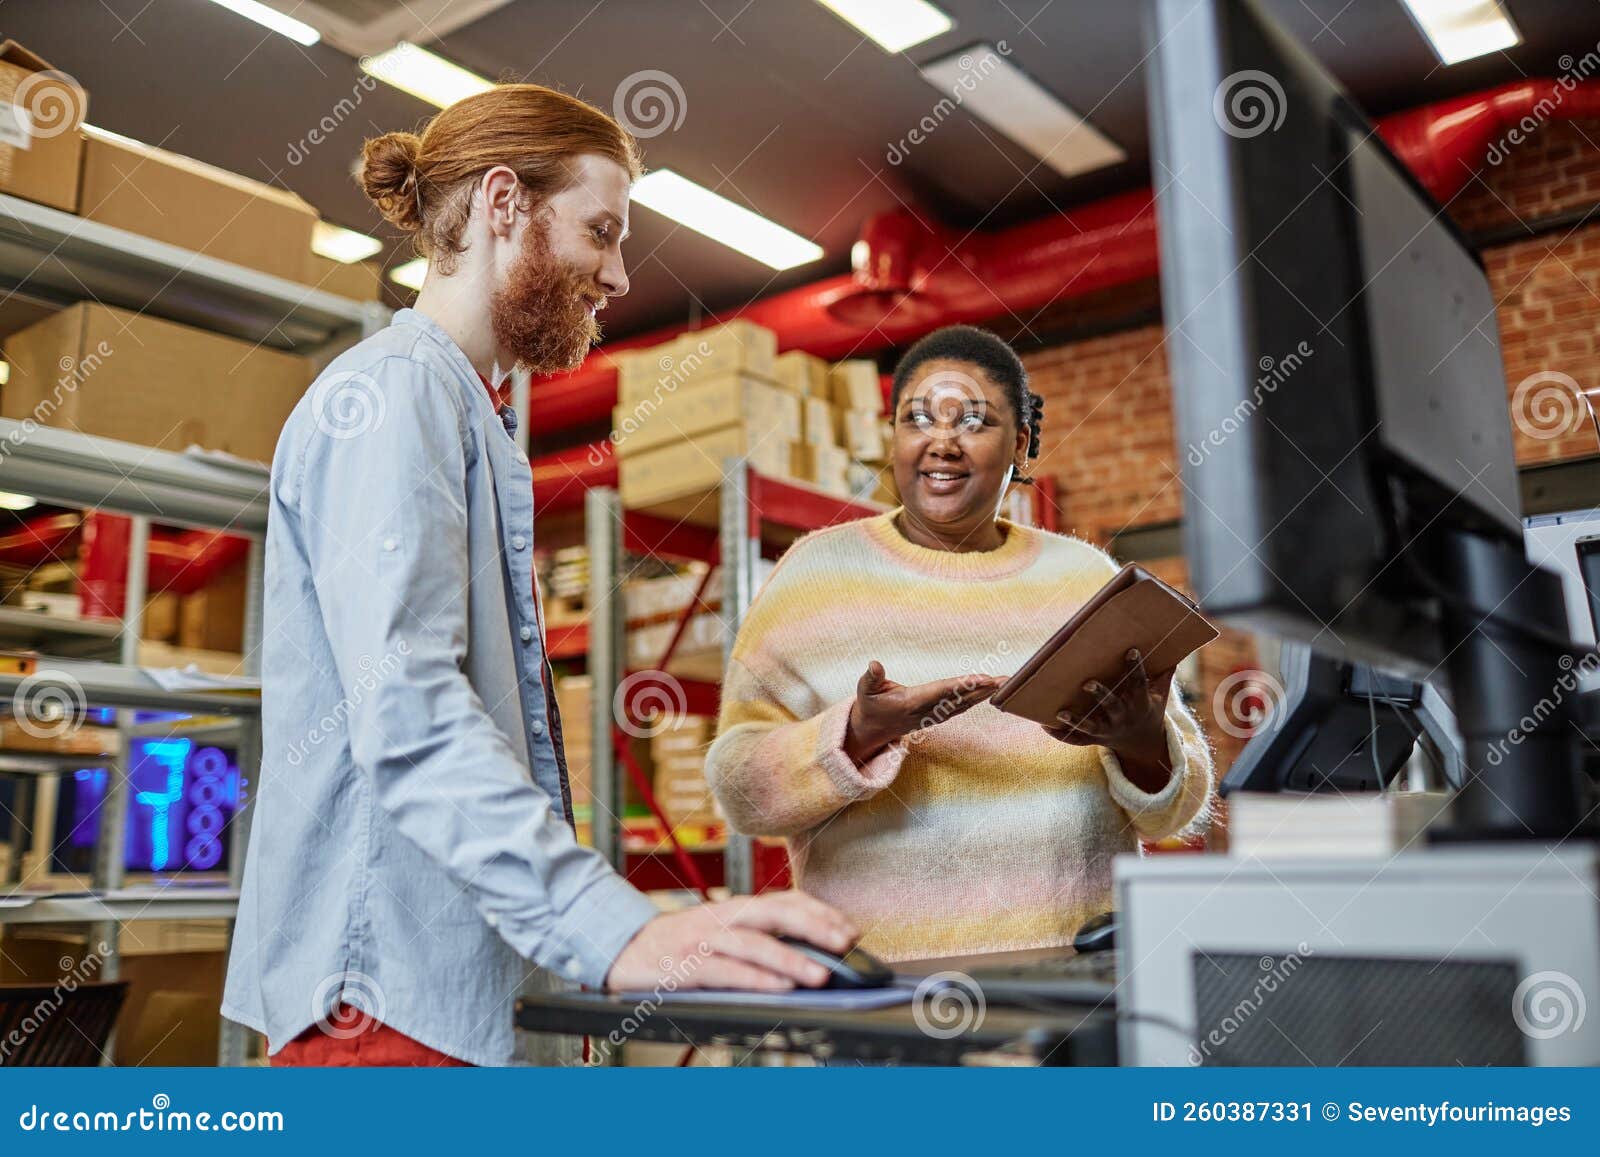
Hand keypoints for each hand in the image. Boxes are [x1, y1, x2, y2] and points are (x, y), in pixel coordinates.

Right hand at [604, 891, 858, 992]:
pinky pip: (724, 971)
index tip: (851, 930)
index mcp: (735, 909)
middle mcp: (722, 917)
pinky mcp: (684, 964)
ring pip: (752, 942)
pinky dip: (754, 978)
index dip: (821, 913)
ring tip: (820, 974)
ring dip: (789, 957)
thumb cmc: (680, 946)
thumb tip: (809, 958)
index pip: (786, 901)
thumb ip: (758, 940)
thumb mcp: (721, 935)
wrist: (622, 949)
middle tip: (847, 943)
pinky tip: (778, 988)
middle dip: (815, 926)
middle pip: (775, 912)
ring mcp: (702, 939)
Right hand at [844, 660, 1003, 764]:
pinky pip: (961, 707)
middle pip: (959, 699)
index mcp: (911, 703)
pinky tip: (990, 691)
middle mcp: (927, 711)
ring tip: (1004, 683)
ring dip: (984, 693)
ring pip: (963, 704)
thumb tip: (874, 664)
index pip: (941, 692)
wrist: (873, 730)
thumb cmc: (870, 706)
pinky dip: (977, 698)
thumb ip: (871, 678)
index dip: (961, 685)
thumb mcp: (864, 691)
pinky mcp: (937, 716)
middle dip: (982, 689)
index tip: (980, 679)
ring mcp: (933, 716)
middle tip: (1004, 680)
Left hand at [1046, 648, 1173, 789]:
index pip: (1139, 684)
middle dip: (1101, 695)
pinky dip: (1060, 734)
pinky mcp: (1093, 739)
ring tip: (1061, 712)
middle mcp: (1123, 718)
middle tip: (1087, 683)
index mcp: (1140, 704)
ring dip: (1076, 720)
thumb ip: (1165, 673)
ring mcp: (1107, 731)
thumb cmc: (1148, 710)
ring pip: (1090, 727)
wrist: (1142, 745)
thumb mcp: (1161, 695)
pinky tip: (1044, 725)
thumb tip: (1177, 647)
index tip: (1131, 651)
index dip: (1136, 668)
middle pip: (1112, 707)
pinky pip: (1075, 740)